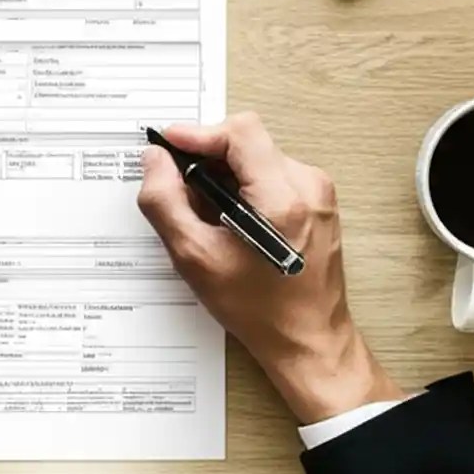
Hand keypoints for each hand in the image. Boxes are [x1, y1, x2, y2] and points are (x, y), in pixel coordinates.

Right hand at [138, 114, 403, 423]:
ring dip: (227, 175)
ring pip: (259, 158)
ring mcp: (318, 194)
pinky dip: (245, 187)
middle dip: (209, 158)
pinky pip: (274, 175)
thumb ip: (166, 203)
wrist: (309, 341)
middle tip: (182, 190)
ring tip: (208, 214)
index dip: (198, 133)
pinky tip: (231, 221)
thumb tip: (155, 162)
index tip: (169, 145)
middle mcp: (308, 187)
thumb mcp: (195, 258)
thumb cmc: (259, 310)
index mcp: (281, 198)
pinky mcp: (319, 203)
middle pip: (248, 142)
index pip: (240, 132)